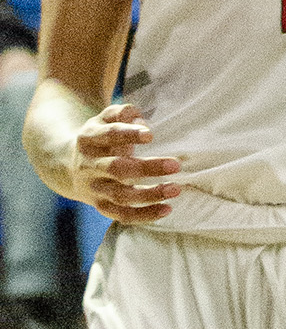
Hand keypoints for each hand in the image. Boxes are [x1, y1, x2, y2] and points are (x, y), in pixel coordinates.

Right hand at [70, 101, 181, 223]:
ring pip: (120, 196)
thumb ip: (123, 113)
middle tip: (176, 165)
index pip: (110, 136)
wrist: (67, 166)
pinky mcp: (100, 206)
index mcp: (89, 138)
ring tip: (175, 189)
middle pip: (117, 169)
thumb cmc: (99, 136)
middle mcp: (90, 166)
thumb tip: (142, 124)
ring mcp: (95, 189)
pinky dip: (143, 215)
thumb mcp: (105, 117)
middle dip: (147, 168)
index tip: (151, 135)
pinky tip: (166, 209)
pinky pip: (121, 215)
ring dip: (149, 195)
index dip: (129, 134)